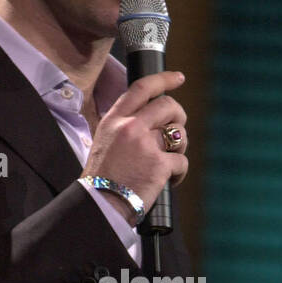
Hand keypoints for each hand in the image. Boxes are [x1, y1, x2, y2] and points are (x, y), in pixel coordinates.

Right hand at [82, 70, 187, 219]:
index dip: (164, 79)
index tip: (178, 77)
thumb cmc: (102, 178)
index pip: (142, 88)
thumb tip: (152, 121)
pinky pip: (181, 161)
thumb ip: (125, 127)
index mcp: (115, 119)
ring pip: (179, 133)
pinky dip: (179, 172)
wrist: (99, 204)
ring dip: (180, 146)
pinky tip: (170, 180)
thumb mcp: (104, 142)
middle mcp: (130, 127)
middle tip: (176, 131)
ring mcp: (146, 145)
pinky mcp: (159, 165)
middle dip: (179, 115)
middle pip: (168, 106)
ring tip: (169, 161)